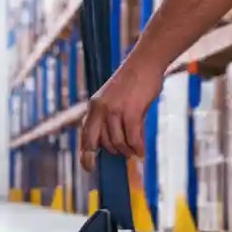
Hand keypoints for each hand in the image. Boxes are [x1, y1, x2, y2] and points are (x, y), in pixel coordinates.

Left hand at [79, 56, 163, 170]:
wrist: (145, 63)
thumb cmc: (132, 82)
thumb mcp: (113, 99)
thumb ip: (109, 118)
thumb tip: (112, 144)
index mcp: (94, 106)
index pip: (86, 136)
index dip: (85, 155)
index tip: (89, 168)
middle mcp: (100, 109)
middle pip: (103, 143)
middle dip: (115, 152)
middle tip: (126, 154)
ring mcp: (115, 110)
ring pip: (118, 142)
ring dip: (127, 151)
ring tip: (134, 150)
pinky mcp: (131, 111)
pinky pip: (133, 138)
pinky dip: (138, 148)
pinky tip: (141, 151)